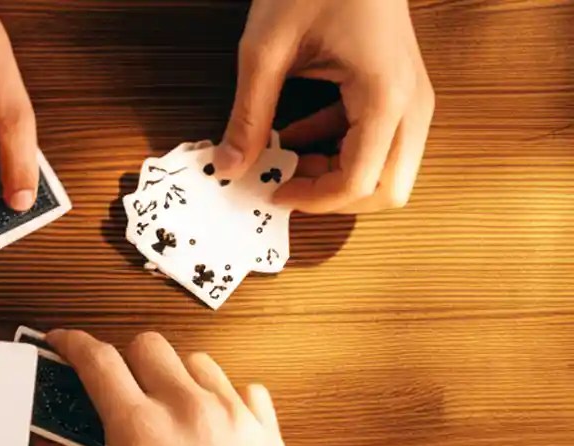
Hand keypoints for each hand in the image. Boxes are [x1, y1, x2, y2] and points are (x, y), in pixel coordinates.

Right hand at [35, 331, 291, 445]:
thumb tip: (52, 442)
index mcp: (138, 430)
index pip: (97, 360)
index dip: (72, 343)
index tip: (62, 344)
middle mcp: (186, 409)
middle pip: (148, 345)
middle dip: (126, 360)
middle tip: (119, 393)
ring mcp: (232, 415)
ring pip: (196, 362)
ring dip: (175, 377)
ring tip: (169, 414)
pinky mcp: (266, 431)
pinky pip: (243, 389)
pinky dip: (224, 398)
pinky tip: (213, 429)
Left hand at [213, 0, 434, 212]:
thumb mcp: (265, 49)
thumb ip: (248, 115)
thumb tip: (228, 165)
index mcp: (386, 94)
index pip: (359, 181)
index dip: (312, 199)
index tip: (270, 192)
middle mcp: (413, 101)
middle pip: (390, 189)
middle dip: (335, 197)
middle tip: (284, 183)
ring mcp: (413, 95)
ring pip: (388, 169)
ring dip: (337, 174)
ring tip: (283, 157)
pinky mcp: (401, 88)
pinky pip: (380, 141)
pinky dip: (340, 148)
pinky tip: (296, 133)